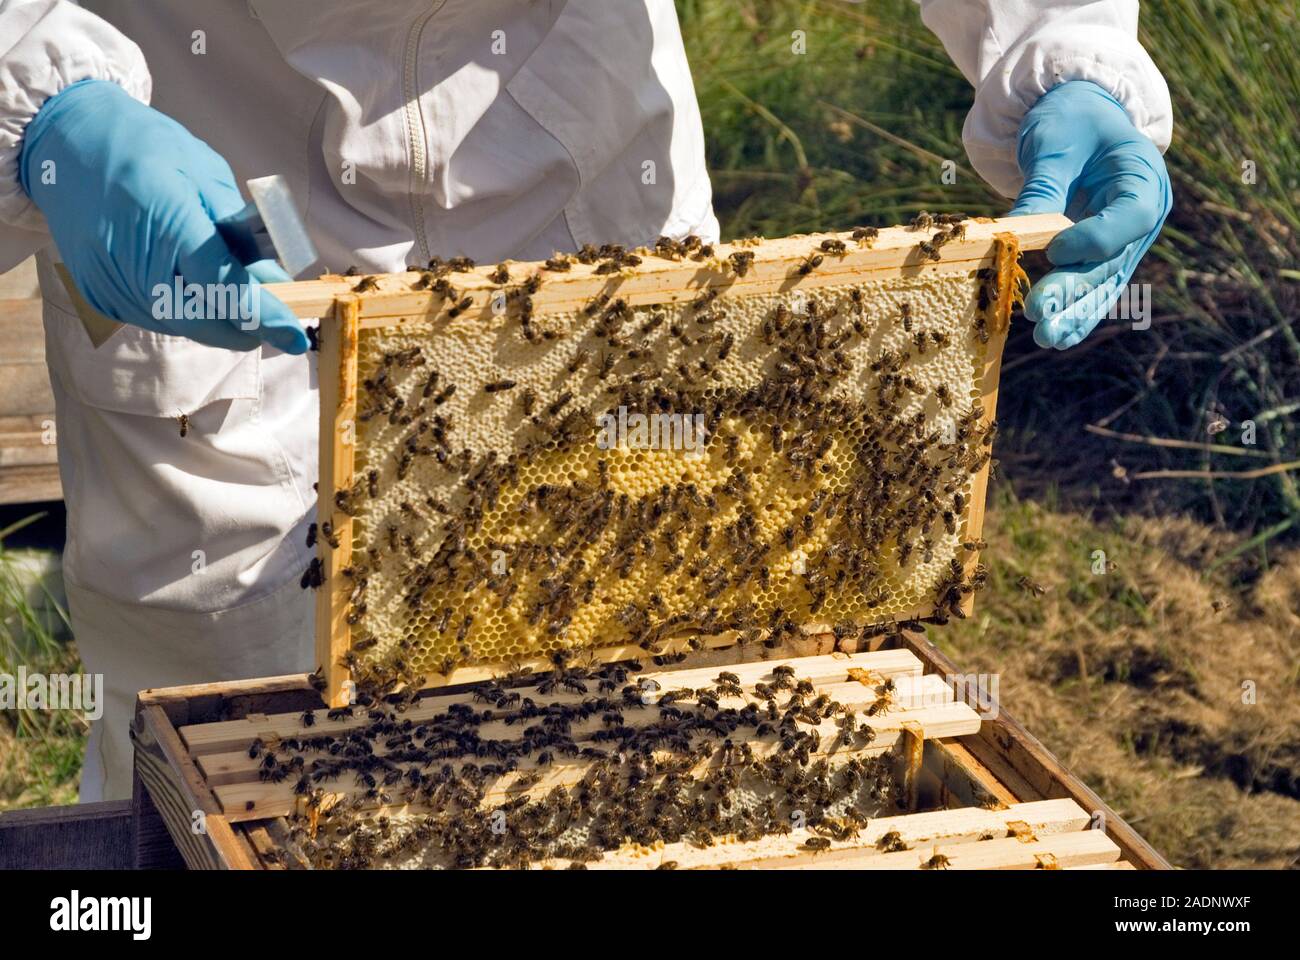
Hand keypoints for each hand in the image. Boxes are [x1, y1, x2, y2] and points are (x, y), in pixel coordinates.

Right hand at [20, 79, 305, 353]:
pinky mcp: (97, 291)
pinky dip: (185, 313)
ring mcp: (109, 279)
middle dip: (245, 327)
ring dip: (216, 321)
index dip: (262, 315)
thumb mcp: (205, 173)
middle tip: (273, 321)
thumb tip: (275, 281)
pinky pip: (154, 317)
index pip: (221, 283)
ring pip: (180, 324)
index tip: (296, 335)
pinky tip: (195, 291)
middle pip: (203, 318)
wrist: (65, 139)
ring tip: (236, 300)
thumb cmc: (143, 146)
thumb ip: (240, 233)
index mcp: (164, 215)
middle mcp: (131, 256)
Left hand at [1010, 80, 1171, 349]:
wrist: (1079, 117)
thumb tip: (1010, 235)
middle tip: (1040, 314)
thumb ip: (1041, 189)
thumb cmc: (1070, 121)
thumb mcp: (1054, 143)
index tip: (1055, 250)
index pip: (1130, 217)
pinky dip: (1075, 312)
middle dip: (1075, 290)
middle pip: (1114, 260)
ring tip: (1048, 337)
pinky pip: (1094, 288)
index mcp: (1144, 177)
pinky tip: (1057, 337)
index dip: (1095, 239)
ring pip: (1105, 284)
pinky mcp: (1106, 256)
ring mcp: (1128, 240)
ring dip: (1075, 313)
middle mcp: (1144, 214)